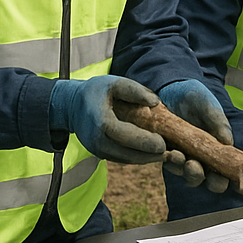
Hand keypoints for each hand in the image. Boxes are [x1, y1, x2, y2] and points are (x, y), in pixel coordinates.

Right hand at [48, 76, 165, 163]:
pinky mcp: (100, 153)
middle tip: (170, 152)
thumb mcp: (114, 83)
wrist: (72, 105)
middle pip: (126, 153)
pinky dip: (137, 158)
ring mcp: (97, 149)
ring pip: (125, 159)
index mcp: (100, 121)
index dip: (144, 141)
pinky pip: (121, 158)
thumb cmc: (97, 91)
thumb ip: (135, 90)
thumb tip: (155, 102)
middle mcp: (96, 140)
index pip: (124, 135)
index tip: (163, 143)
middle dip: (149, 155)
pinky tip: (152, 153)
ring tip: (166, 154)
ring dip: (145, 159)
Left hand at [158, 80, 233, 192]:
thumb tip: (228, 143)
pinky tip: (168, 152)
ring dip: (183, 170)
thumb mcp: (209, 107)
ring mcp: (186, 156)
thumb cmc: (197, 98)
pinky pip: (171, 164)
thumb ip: (219, 123)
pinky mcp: (169, 152)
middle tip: (194, 166)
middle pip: (206, 179)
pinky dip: (170, 162)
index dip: (227, 181)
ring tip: (177, 155)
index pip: (227, 172)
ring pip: (187, 175)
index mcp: (219, 148)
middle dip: (202, 178)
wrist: (172, 89)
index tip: (224, 182)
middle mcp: (204, 156)